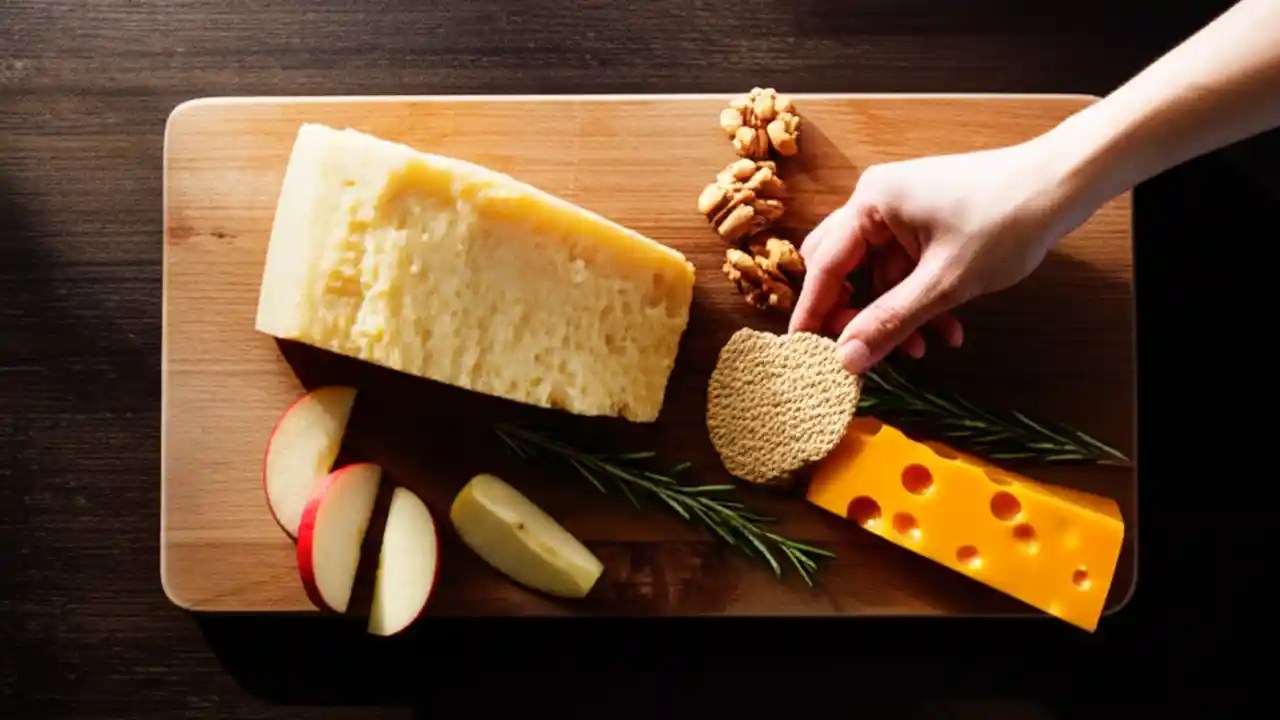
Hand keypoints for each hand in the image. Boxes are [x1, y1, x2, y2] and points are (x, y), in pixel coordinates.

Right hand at [789, 135, 1099, 374]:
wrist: (1063, 186)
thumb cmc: (1008, 219)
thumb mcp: (945, 283)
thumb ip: (890, 322)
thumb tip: (848, 358)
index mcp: (871, 202)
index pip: (824, 266)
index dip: (814, 314)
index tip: (806, 353)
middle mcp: (877, 202)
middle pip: (841, 268)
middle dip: (855, 315)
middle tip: (863, 350)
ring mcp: (901, 212)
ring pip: (878, 276)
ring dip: (896, 314)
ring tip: (923, 348)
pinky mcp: (924, 223)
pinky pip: (905, 270)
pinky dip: (919, 301)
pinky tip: (946, 327)